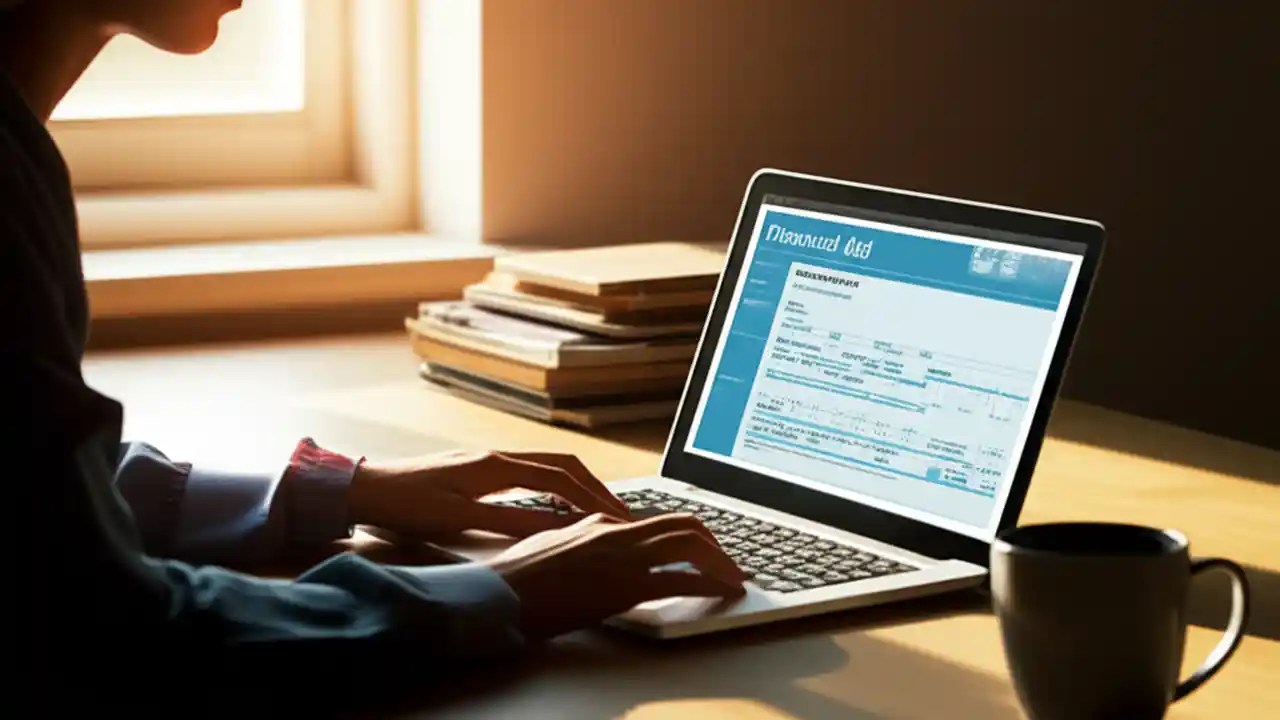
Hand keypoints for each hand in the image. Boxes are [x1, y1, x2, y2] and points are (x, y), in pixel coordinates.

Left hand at [348, 450, 630, 537]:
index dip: (594, 498)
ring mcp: (488, 461)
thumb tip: (559, 526)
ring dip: (578, 485)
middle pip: (563, 465)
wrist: (364, 489)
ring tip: (600, 509)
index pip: (562, 479)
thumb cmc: (407, 506)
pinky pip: (531, 474)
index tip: (619, 518)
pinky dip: (555, 487)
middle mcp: (498, 457)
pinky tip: (558, 505)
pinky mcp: (478, 470)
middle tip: (621, 512)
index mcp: (497, 467)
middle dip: (596, 487)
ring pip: (548, 467)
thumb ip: (510, 522)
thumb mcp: (459, 519)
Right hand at [489, 512, 747, 639]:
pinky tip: (722, 593)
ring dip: (720, 561)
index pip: (656, 520)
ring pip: (690, 544)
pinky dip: (709, 585)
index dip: (687, 535)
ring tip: (733, 577)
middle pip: (683, 523)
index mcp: (599, 521)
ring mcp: (623, 557)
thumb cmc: (517, 578)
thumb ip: (584, 541)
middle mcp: (616, 531)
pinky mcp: (625, 586)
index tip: (702, 550)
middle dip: (714, 541)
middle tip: (729, 561)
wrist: (498, 595)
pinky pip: (680, 581)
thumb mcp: (553, 547)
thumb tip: (604, 546)